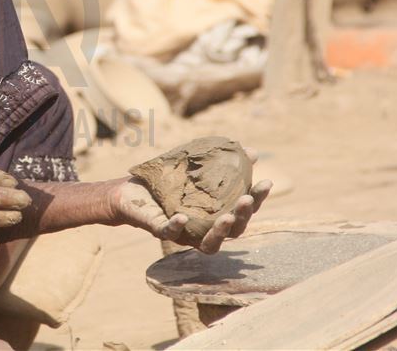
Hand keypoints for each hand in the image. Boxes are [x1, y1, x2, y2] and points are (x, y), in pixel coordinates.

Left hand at [109, 149, 271, 253]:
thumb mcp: (195, 166)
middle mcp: (204, 229)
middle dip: (243, 217)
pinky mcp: (161, 232)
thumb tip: (251, 150)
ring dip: (220, 232)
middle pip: (233, 231)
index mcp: (216, 212)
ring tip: (226, 216)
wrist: (130, 190)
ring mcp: (184, 234)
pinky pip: (171, 235)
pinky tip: (182, 216)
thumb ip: (221, 160)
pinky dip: (177, 227)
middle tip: (246, 199)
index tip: (266, 182)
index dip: (257, 199)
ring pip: (209, 245)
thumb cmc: (167, 181)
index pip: (243, 210)